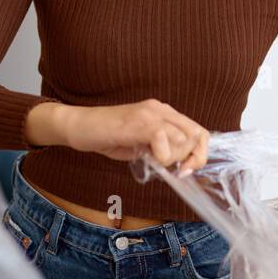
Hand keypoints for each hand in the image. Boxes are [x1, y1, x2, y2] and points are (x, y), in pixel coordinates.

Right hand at [64, 100, 209, 176]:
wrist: (79, 126)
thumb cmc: (107, 137)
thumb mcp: (141, 145)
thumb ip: (161, 149)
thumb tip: (179, 165)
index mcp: (163, 112)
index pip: (198, 132)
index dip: (198, 153)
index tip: (186, 170)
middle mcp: (160, 109)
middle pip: (196, 135)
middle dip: (188, 158)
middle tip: (168, 167)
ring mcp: (150, 113)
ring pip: (183, 138)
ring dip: (172, 157)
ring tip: (152, 160)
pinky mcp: (139, 121)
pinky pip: (163, 139)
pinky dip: (160, 155)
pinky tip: (147, 158)